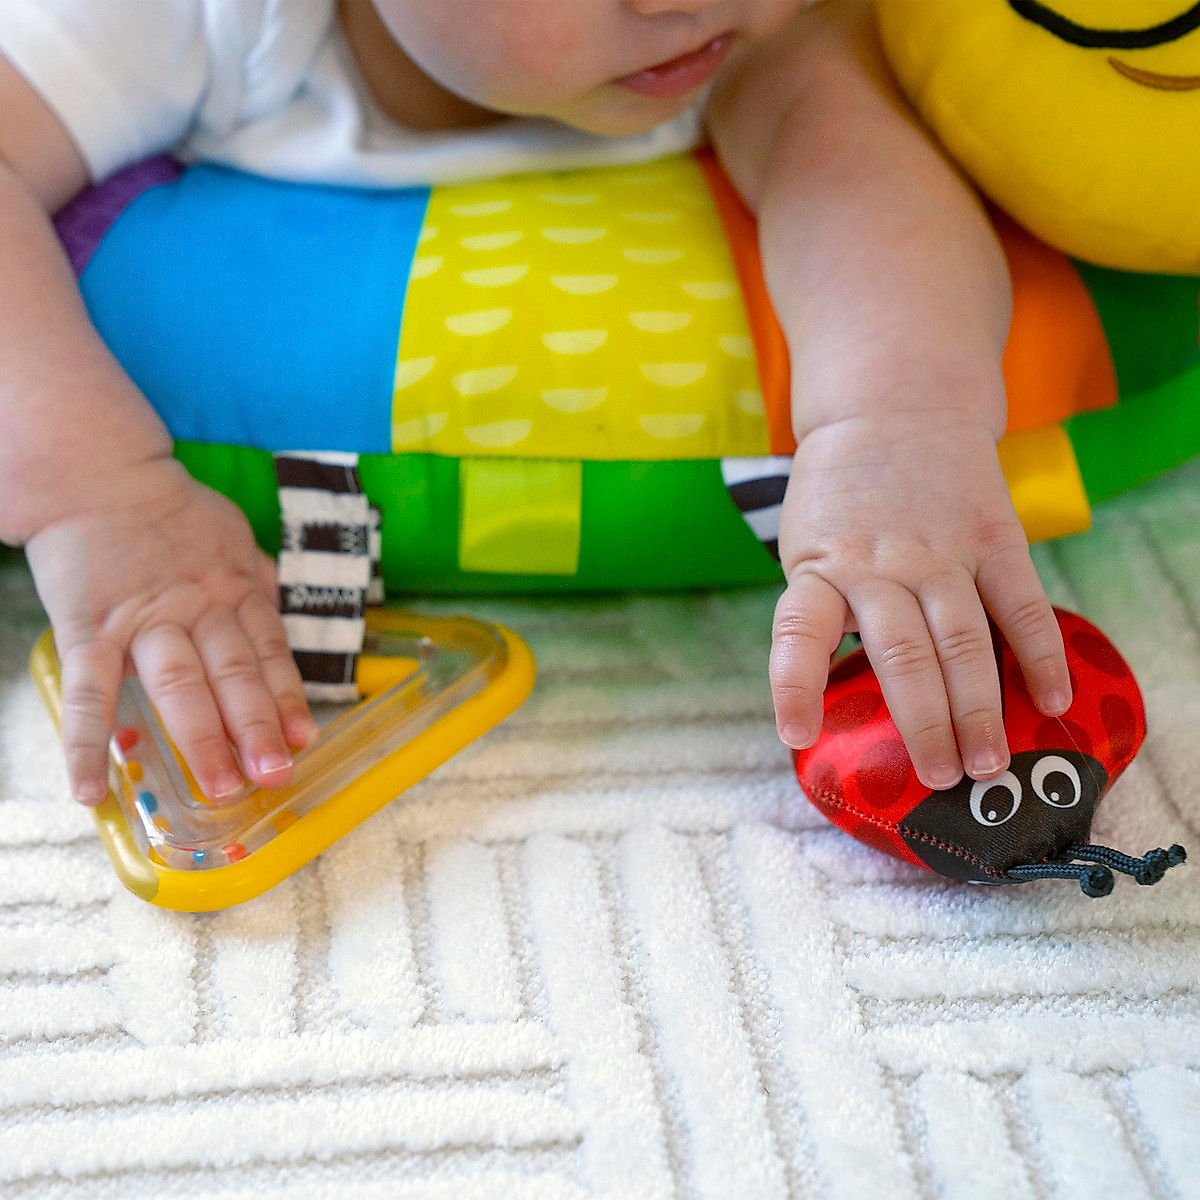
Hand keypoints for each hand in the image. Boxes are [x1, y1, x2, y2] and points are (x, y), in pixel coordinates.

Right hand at [25, 458, 317, 804]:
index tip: (305, 738)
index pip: (270, 652)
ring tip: (221, 788)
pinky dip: (87, 744)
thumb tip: (282, 612)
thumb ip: (258, 580)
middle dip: (256, 728)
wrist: (98, 475)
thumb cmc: (172, 513)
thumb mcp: (233, 538)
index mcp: (236, 590)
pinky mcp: (90, 630)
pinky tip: (94, 790)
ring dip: (201, 739)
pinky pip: (90, 693)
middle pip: (233, 674)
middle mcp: (198, 609)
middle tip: (275, 776)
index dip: (289, 698)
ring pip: (179, 686)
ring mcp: (143, 622)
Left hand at [770, 411, 1071, 789]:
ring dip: (978, 705)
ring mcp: (940, 551)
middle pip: (902, 653)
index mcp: (820, 567)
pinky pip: (1022, 602)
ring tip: (986, 764)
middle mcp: (879, 564)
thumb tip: (831, 697)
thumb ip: (823, 609)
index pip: (799, 630)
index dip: (795, 684)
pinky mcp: (993, 537)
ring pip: (963, 639)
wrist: (892, 406)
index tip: (796, 736)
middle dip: (922, 721)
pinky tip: (1052, 700)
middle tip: (938, 778)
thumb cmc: (841, 498)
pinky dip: (1040, 654)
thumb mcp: (807, 545)